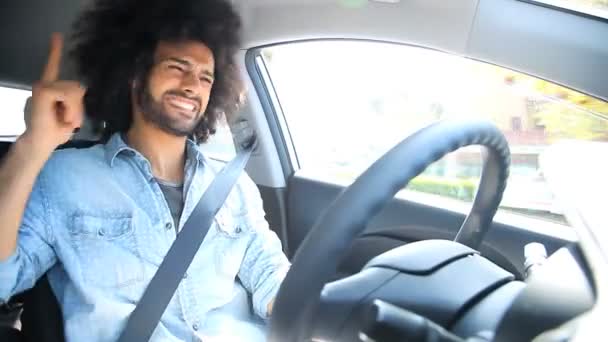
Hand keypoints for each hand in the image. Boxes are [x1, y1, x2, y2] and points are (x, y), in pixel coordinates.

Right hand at [21, 33, 84, 152]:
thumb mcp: (71, 113)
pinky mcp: (43, 91)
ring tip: (62, 118)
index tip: (57, 35)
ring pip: (75, 92)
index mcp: (52, 88)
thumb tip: (80, 89)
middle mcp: (46, 83)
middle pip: (78, 87)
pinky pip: (67, 95)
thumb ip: (75, 99)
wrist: (41, 142)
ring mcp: (43, 86)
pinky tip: (59, 116)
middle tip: (67, 118)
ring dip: (74, 109)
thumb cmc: (56, 130)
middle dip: (78, 106)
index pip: (54, 66)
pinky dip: (69, 109)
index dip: (55, 51)